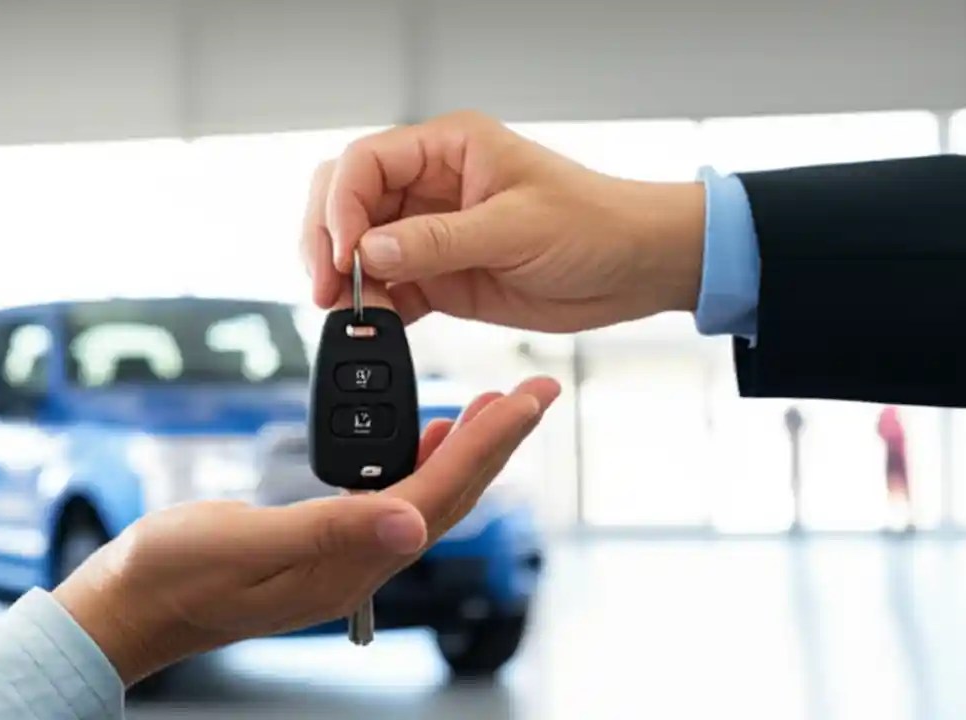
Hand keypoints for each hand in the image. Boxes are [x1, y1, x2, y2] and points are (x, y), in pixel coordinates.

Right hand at [54, 376, 560, 684]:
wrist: (130, 606)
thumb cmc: (173, 575)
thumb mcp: (243, 545)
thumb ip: (326, 533)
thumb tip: (411, 520)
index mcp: (346, 564)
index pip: (436, 497)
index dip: (485, 448)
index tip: (523, 403)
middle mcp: (357, 565)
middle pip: (448, 499)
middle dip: (496, 446)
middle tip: (532, 395)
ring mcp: (343, 558)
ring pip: (427, 498)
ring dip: (465, 453)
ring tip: (494, 410)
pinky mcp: (324, 545)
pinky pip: (393, 500)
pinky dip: (421, 464)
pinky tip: (425, 442)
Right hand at [301, 111, 705, 331]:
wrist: (637, 270)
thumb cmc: (595, 225)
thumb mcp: (516, 228)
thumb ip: (438, 241)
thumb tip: (368, 253)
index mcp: (449, 148)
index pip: (365, 162)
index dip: (341, 206)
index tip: (345, 253)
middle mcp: (431, 186)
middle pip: (347, 201)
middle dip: (328, 241)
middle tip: (328, 287)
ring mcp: (432, 233)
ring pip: (359, 249)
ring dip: (345, 279)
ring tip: (346, 312)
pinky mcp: (442, 276)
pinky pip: (389, 289)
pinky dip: (374, 308)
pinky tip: (373, 327)